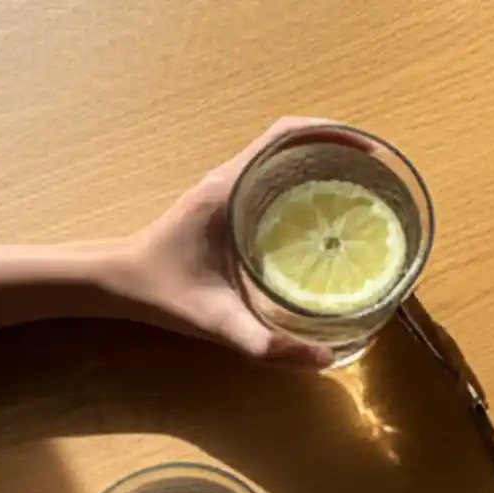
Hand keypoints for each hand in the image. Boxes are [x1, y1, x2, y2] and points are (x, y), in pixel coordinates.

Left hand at [76, 117, 345, 367]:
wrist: (117, 284)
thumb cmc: (161, 294)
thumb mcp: (217, 322)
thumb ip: (267, 344)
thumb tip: (324, 359)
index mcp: (228, 190)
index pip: (283, 136)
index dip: (330, 132)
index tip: (368, 150)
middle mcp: (228, 177)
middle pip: (290, 138)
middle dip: (336, 144)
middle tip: (376, 172)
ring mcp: (225, 185)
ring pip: (280, 153)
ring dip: (320, 157)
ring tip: (361, 183)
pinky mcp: (225, 199)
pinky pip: (270, 173)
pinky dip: (302, 176)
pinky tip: (324, 207)